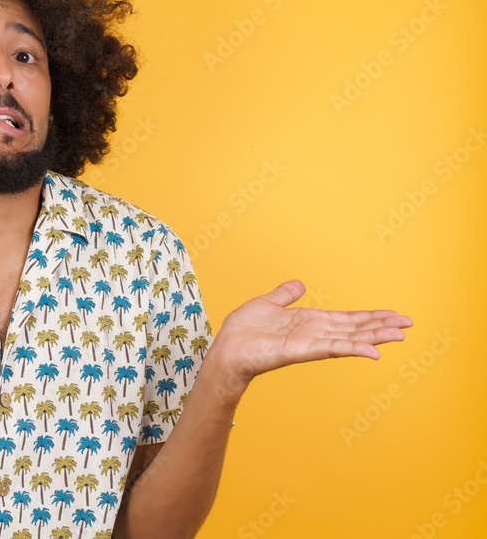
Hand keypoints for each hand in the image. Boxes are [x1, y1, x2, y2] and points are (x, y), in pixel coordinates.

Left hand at [208, 279, 412, 394]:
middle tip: (408, 324)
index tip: (393, 315)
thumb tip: (299, 284)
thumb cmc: (243, 331)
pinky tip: (374, 352)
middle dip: (381, 326)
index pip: (347, 319)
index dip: (370, 317)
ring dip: (375, 336)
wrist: (227, 349)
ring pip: (350, 338)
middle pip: (355, 328)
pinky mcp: (303, 351)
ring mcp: (311, 343)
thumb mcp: (267, 303)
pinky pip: (333, 349)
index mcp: (309, 322)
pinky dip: (353, 349)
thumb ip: (284, 295)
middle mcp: (315, 333)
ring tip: (400, 334)